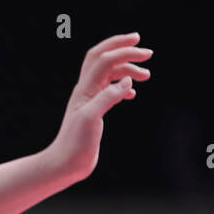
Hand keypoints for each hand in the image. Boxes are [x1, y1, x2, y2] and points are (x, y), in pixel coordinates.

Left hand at [46, 32, 152, 182]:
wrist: (66, 164)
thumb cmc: (75, 144)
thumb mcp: (91, 118)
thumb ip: (108, 97)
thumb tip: (127, 81)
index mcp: (85, 89)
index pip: (105, 60)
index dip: (123, 51)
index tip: (145, 53)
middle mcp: (86, 91)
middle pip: (102, 58)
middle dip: (122, 49)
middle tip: (145, 51)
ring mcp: (90, 101)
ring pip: (109, 75)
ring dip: (128, 70)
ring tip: (147, 76)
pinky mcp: (95, 112)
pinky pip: (109, 90)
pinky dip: (123, 86)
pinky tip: (133, 93)